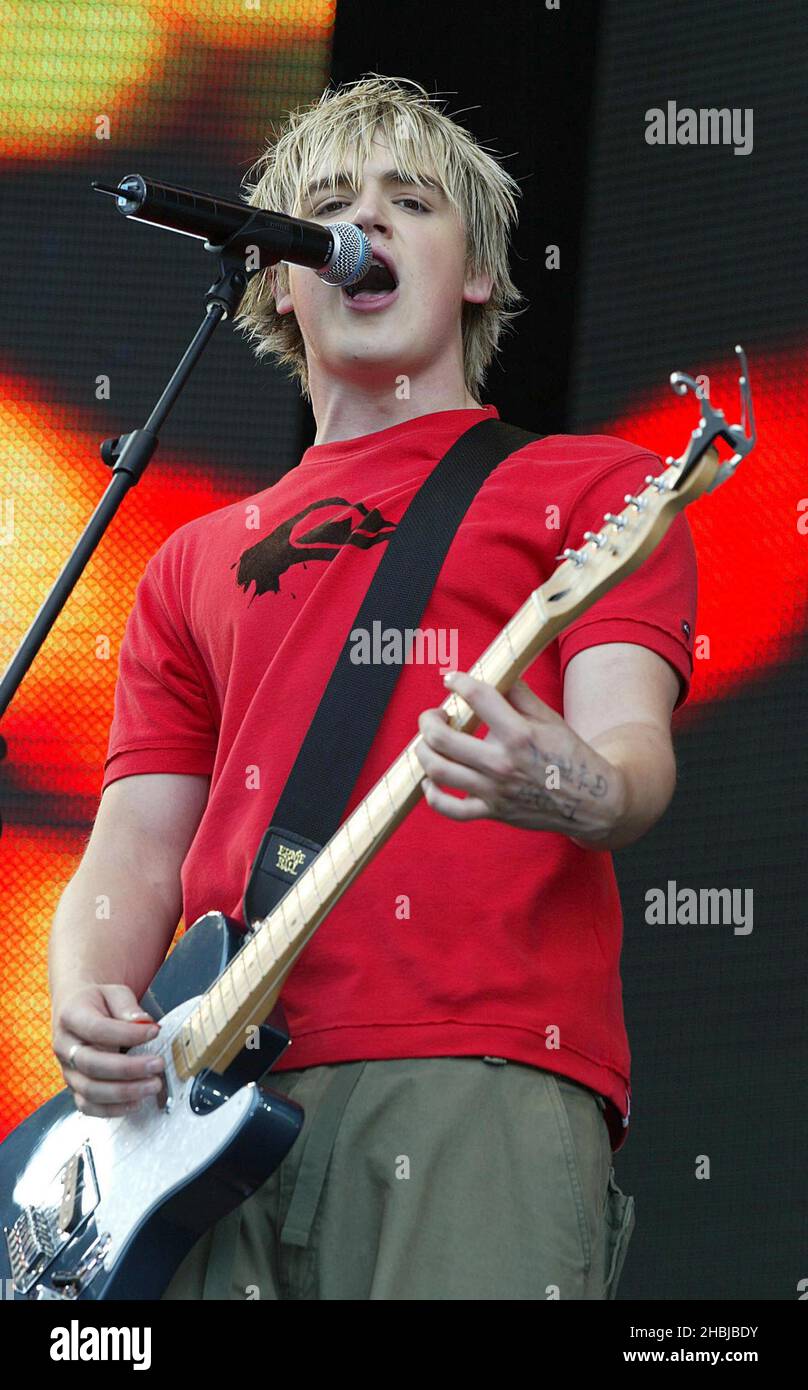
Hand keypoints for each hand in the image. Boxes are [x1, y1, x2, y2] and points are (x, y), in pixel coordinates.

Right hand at [52, 983, 164, 1117]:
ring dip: (124, 1092)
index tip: (155, 1032)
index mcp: (71, 1017)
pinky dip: (112, 1109)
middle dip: (128, 1068)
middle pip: (91, 1064)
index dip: (127, 1034)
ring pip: (90, 1090)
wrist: (76, 1011)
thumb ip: (127, 1006)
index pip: (97, 1029)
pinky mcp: (75, 1088)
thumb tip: (144, 1023)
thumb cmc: (98, 1003)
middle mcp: (64, 1046)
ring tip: (153, 1085)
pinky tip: (136, 1102)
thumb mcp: (114, 993)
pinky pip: (88, 1107)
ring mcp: (68, 1071)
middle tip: (157, 1065)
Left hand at [415, 669, 626, 843]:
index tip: (451, 679)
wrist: (592, 801)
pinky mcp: (492, 812)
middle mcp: (502, 763)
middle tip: (434, 715)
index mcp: (519, 734)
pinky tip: (431, 779)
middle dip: (428, 720)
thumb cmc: (569, 755)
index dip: (458, 682)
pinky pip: (449, 808)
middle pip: (441, 739)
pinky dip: (432, 794)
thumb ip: (519, 694)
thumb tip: (495, 670)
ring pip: (438, 771)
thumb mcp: (549, 718)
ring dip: (424, 751)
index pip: (477, 697)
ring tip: (430, 742)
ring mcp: (494, 791)